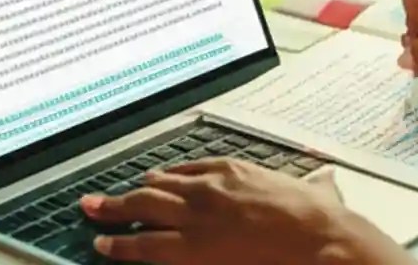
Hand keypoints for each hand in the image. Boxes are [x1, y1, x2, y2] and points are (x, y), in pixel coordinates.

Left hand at [81, 159, 411, 264]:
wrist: (317, 238)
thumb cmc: (319, 218)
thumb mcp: (314, 190)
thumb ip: (313, 186)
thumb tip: (326, 183)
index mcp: (233, 170)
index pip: (188, 170)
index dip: (167, 178)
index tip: (154, 181)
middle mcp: (206, 188)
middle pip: (154, 187)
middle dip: (124, 193)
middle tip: (98, 197)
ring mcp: (196, 217)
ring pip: (142, 210)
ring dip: (113, 211)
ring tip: (91, 214)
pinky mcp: (191, 248)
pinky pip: (147, 245)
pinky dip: (122, 244)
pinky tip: (105, 245)